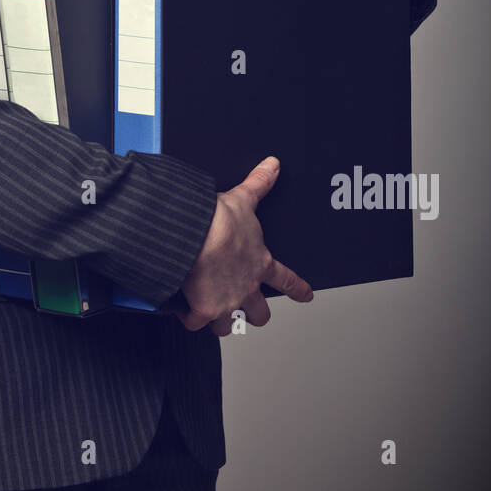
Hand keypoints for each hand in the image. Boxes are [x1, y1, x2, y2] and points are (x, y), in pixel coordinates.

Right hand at [174, 156, 312, 336]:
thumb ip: (258, 184)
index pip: (287, 280)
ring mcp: (227, 302)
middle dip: (255, 314)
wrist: (194, 235)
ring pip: (230, 325)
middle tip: (248, 311)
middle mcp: (247, 288)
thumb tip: (272, 165)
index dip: (298, 289)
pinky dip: (190, 318)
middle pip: (260, 315)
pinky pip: (197, 323)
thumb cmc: (218, 220)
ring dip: (222, 321)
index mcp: (260, 264)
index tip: (306, 295)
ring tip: (212, 315)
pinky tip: (184, 309)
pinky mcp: (204, 310)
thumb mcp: (243, 199)